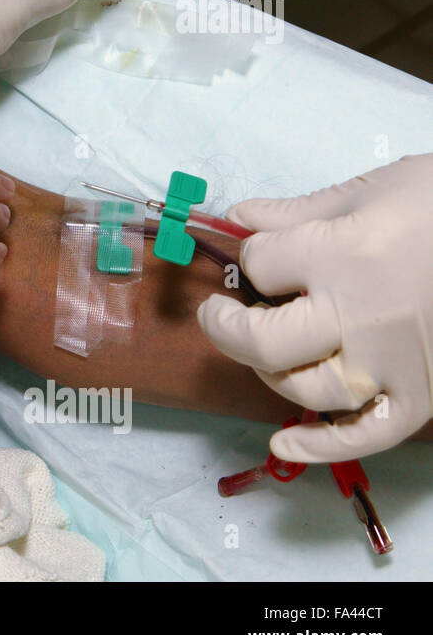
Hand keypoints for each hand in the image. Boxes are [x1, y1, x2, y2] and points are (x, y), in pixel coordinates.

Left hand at [198, 154, 432, 462]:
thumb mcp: (372, 189)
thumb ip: (298, 209)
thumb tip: (236, 217)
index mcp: (344, 253)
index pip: (259, 264)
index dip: (252, 255)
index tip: (265, 249)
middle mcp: (361, 314)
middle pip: (263, 340)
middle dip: (227, 326)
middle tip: (221, 312)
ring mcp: (393, 361)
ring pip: (302, 387)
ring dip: (269, 372)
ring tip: (263, 350)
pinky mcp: (423, 394)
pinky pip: (366, 435)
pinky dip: (321, 445)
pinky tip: (286, 442)